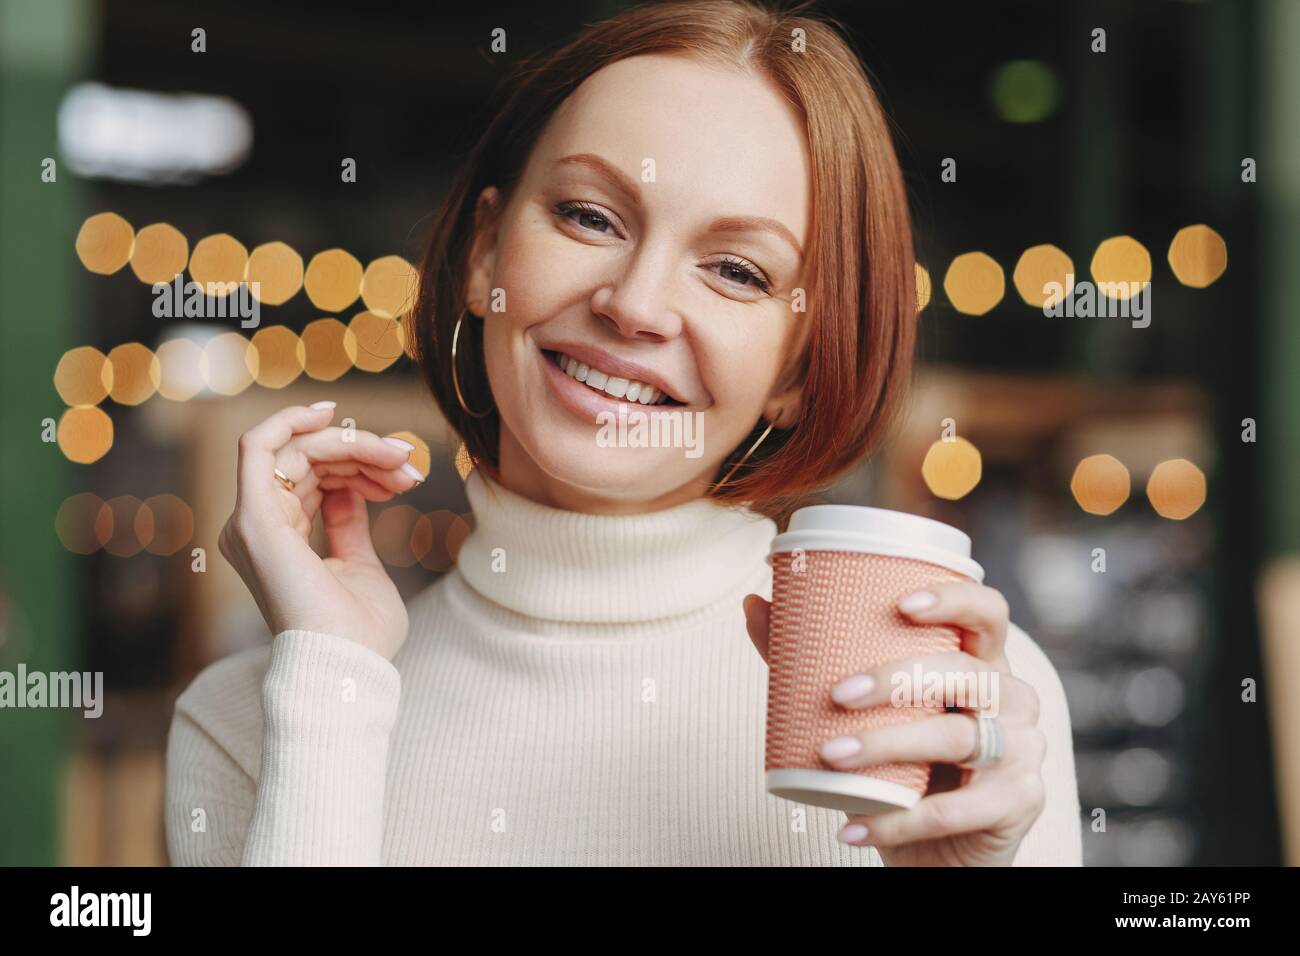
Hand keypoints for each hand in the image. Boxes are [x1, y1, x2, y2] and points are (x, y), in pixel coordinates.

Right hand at [218, 402, 424, 660]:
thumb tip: (354, 488)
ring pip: (297, 449)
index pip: (315, 480)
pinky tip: (330, 414)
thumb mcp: (360, 565)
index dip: (360, 465)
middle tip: (407, 459)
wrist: (349, 665)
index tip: (404, 468)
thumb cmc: (360, 633)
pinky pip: (257, 445)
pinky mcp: (255, 518)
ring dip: (354, 443)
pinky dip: (290, 421)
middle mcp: (257, 529)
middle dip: (363, 451)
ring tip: (399, 458)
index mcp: (279, 542)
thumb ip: (349, 523)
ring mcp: (252, 523)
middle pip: (308, 461)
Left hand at [743, 582, 1045, 865]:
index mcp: (981, 664)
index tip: (899, 605)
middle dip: (897, 680)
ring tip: (830, 757)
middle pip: (965, 673)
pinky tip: (850, 826)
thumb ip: (810, 659)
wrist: (937, 853)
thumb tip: (753, 603)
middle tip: (838, 695)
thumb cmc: (902, 769)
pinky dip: (896, 821)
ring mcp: (1024, 751)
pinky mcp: (1020, 802)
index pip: (987, 613)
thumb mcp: (861, 713)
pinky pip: (954, 810)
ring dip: (887, 745)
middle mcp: (1013, 700)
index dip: (953, 600)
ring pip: (955, 737)